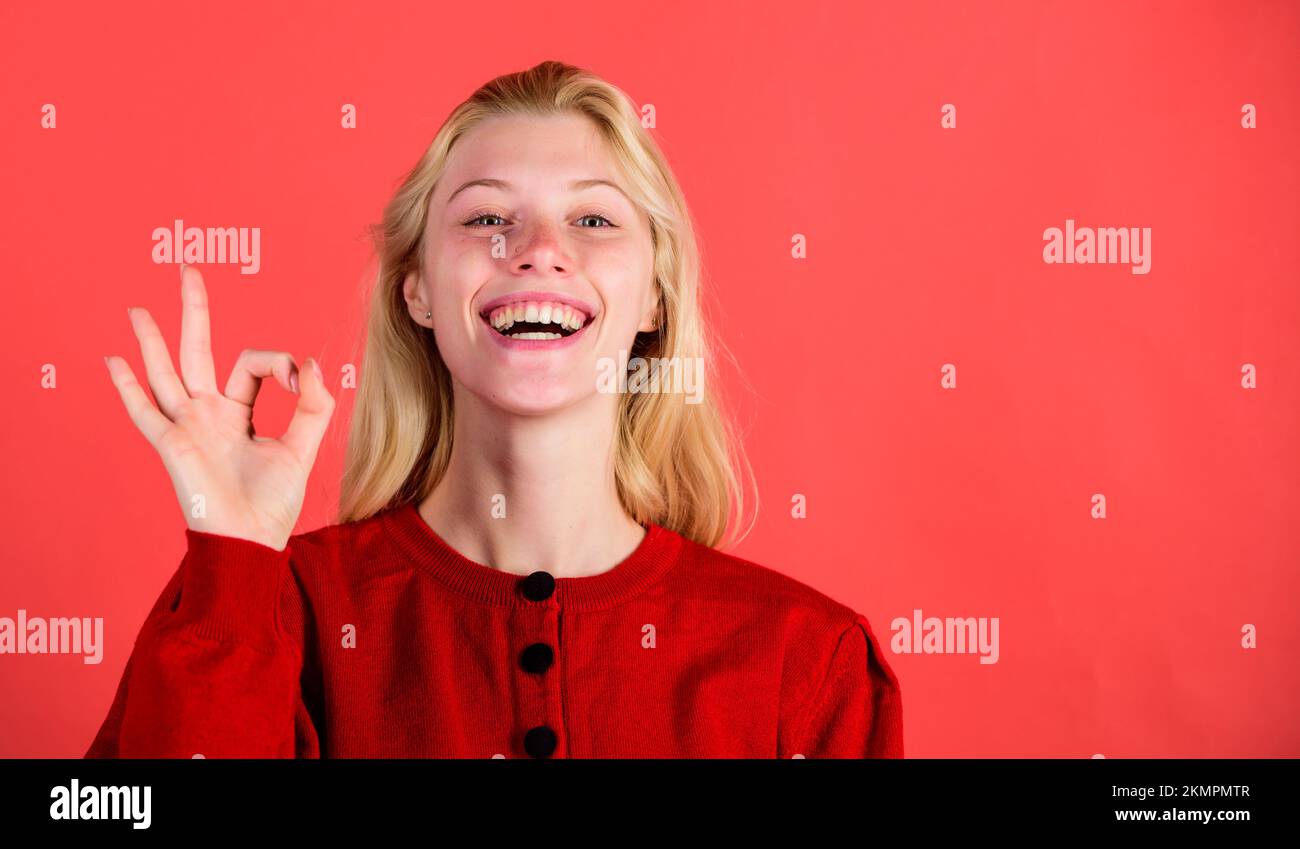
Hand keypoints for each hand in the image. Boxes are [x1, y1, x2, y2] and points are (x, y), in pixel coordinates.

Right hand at [104, 264, 334, 550]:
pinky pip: (145, 413)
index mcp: (239, 412)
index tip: (299, 377)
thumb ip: (314, 407)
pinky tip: (113, 361)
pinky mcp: (171, 445)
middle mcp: (209, 413)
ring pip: (165, 372)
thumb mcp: (303, 449)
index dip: (278, 362)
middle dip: (194, 311)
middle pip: (197, 351)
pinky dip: (127, 388)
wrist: (250, 541)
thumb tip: (310, 362)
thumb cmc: (273, 504)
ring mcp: (187, 426)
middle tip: (188, 270)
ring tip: (139, 309)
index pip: (253, 366)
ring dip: (152, 340)